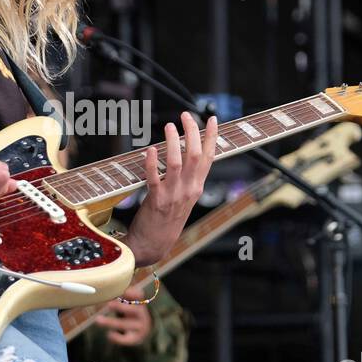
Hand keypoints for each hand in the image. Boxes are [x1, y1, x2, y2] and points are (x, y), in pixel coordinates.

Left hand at [93, 287, 153, 345]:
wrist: (145, 330)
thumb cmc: (133, 312)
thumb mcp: (131, 302)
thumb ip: (123, 295)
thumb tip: (107, 284)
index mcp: (140, 303)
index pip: (139, 296)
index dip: (132, 293)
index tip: (124, 291)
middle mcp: (141, 314)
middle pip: (132, 310)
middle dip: (120, 307)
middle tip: (109, 304)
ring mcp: (139, 327)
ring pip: (125, 324)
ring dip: (110, 322)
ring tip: (97, 319)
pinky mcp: (135, 338)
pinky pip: (127, 339)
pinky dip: (118, 338)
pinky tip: (109, 335)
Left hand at [123, 112, 217, 265]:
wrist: (155, 245)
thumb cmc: (167, 220)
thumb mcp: (185, 198)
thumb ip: (187, 178)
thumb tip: (185, 154)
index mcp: (197, 187)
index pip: (209, 157)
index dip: (212, 137)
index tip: (211, 119)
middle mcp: (188, 189)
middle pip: (195, 155)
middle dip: (192, 131)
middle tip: (185, 115)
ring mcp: (173, 194)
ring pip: (177, 162)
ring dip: (173, 141)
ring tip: (169, 126)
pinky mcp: (156, 200)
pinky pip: (154, 177)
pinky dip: (151, 162)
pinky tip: (149, 150)